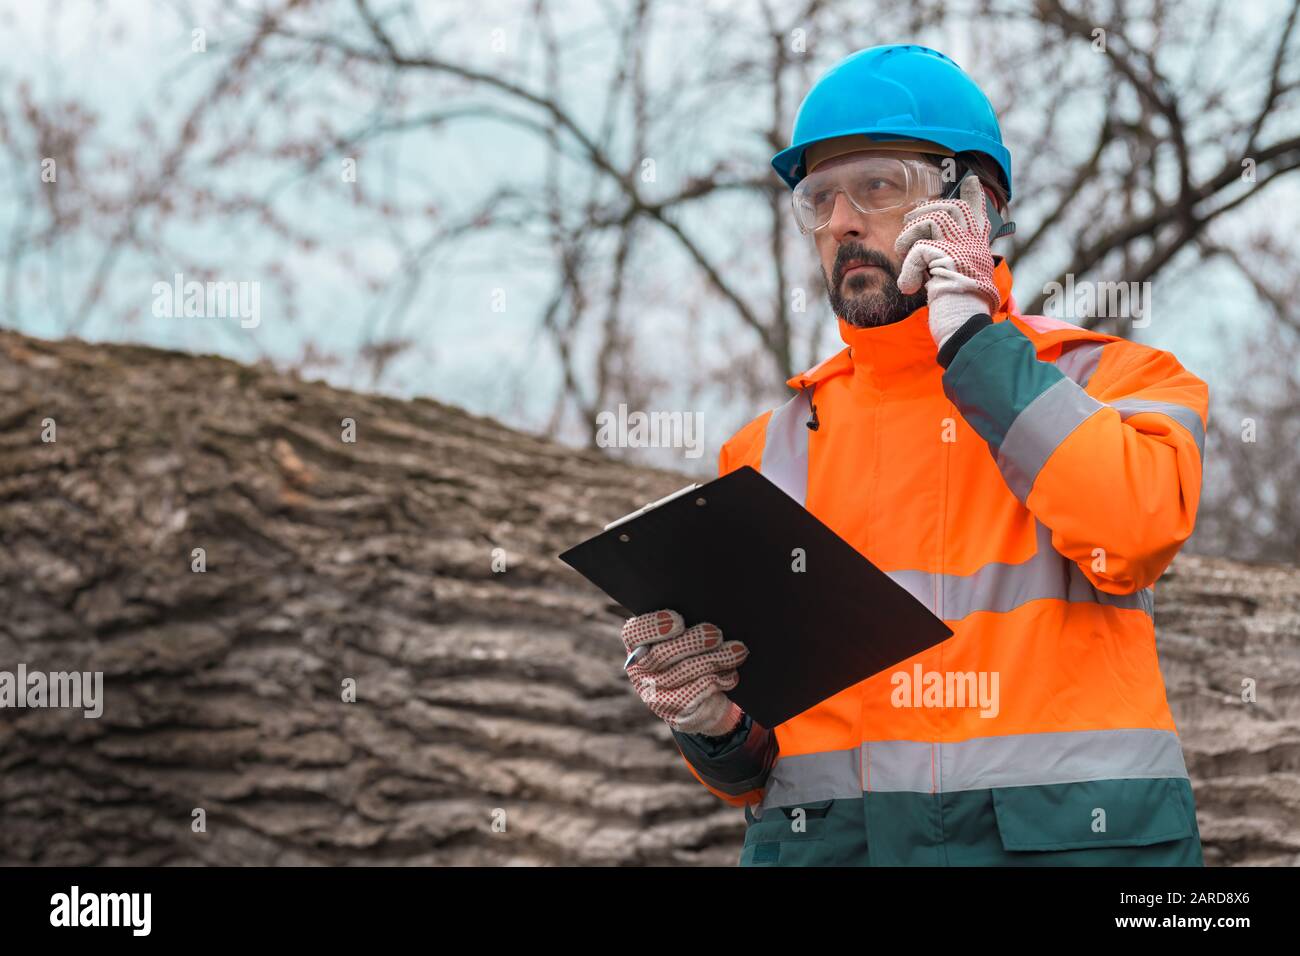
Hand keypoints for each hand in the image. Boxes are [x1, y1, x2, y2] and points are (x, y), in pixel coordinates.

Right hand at [621, 609, 746, 736]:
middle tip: (716, 633)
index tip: (679, 620)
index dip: (653, 626)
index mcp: (638, 649)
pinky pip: (697, 693)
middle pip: (662, 654)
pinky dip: (719, 679)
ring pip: (685, 672)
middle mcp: (641, 673)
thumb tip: (705, 610)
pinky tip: (731, 673)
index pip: (634, 633)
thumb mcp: (685, 641)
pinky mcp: (675, 714)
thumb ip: (685, 629)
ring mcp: (656, 696)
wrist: (705, 704)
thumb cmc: (693, 660)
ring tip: (737, 650)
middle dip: (693, 642)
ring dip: (715, 659)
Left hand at [894, 175, 999, 350]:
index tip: (972, 180)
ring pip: (935, 219)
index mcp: (977, 251)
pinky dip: (908, 265)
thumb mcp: (961, 285)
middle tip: (910, 218)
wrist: (963, 328)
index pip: (979, 216)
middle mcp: (973, 246)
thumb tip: (937, 260)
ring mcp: (962, 250)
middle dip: (927, 209)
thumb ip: (953, 266)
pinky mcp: (946, 259)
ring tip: (901, 248)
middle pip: (953, 209)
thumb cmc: (960, 314)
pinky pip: (920, 248)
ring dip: (912, 231)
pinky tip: (907, 285)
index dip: (974, 197)